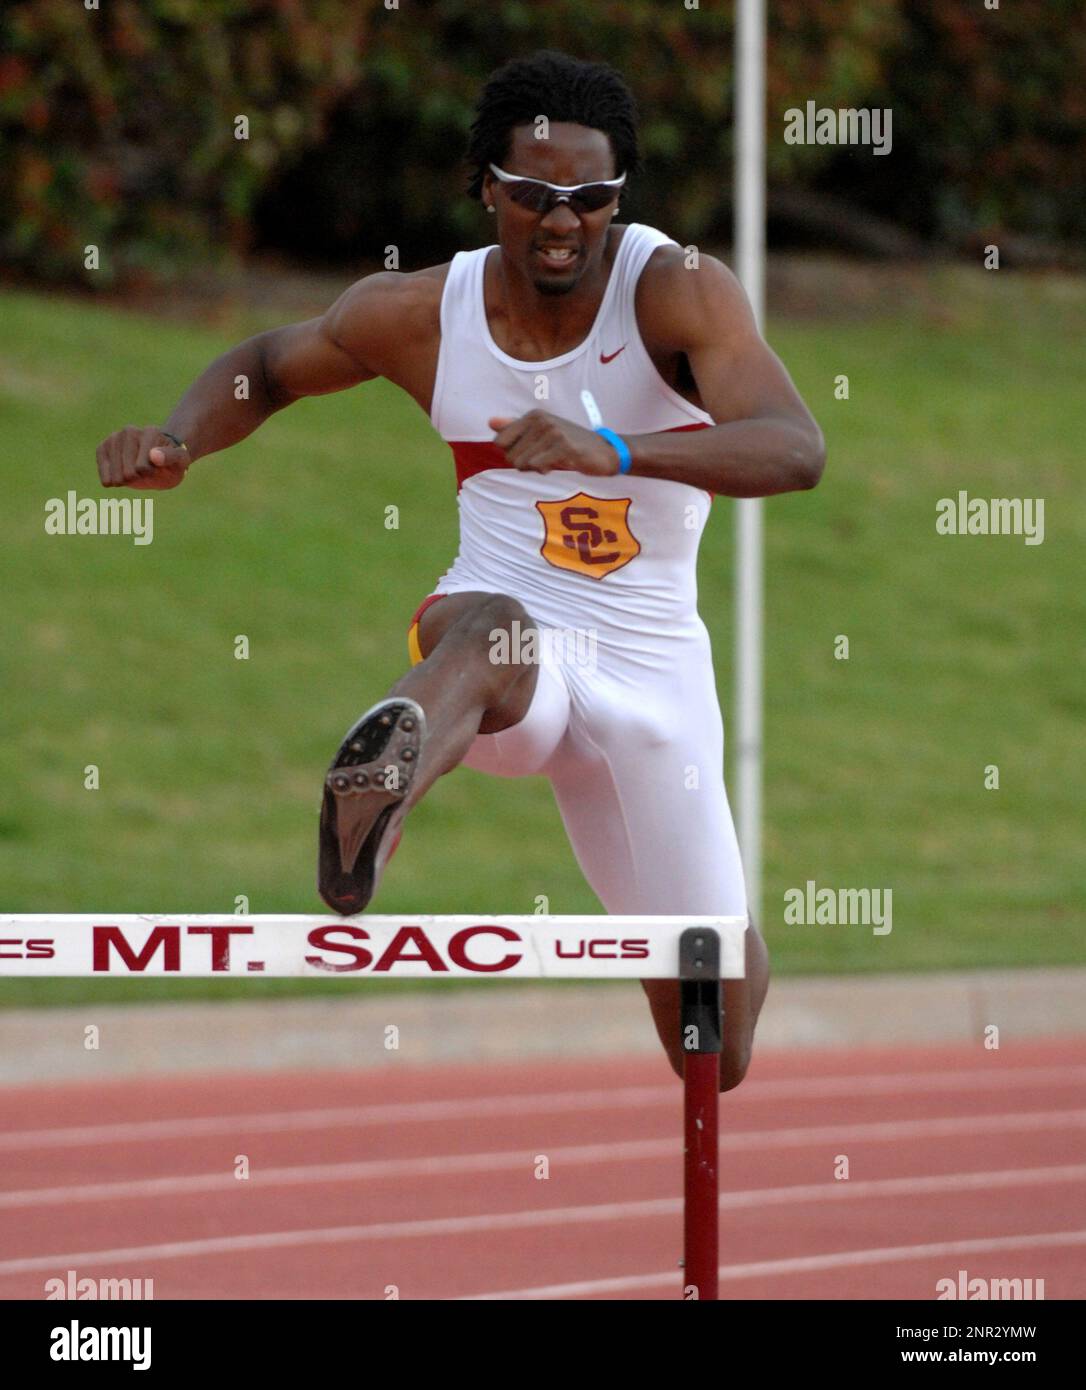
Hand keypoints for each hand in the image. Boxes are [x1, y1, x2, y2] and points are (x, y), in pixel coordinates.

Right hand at [96, 426, 191, 488]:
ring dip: (126, 481)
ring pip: (116, 475)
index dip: (151, 475)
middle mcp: (129, 431)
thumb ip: (170, 457)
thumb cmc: (171, 463)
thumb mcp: (180, 461)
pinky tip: (119, 477)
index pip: (143, 467)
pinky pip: (103, 471)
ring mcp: (114, 438)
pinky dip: (111, 480)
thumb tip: (153, 456)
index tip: (158, 467)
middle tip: (146, 471)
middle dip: (139, 479)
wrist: (159, 462)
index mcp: (150, 432)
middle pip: (128, 473)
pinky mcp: (103, 447)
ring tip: (135, 472)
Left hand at [489, 409, 620, 475]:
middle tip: (544, 459)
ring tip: (552, 461)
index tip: (530, 453)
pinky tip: (559, 464)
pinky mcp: (563, 445)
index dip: (512, 454)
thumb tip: (490, 422)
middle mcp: (540, 419)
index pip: (499, 442)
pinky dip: (546, 471)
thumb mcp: (541, 433)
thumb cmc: (570, 444)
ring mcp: (552, 431)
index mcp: (532, 415)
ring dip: (536, 469)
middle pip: (510, 456)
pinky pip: (538, 466)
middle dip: (524, 464)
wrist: (604, 451)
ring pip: (522, 463)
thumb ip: (515, 427)